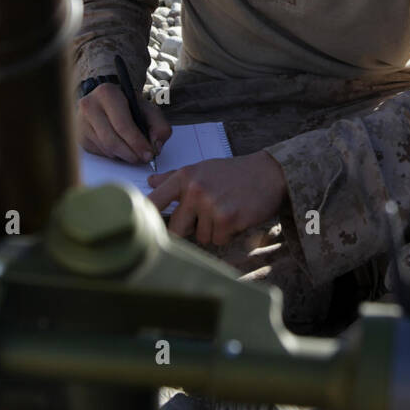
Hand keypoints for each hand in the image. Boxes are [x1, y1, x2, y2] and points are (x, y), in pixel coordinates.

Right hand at [77, 83, 172, 164]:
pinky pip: (100, 153)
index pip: (122, 125)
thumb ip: (159, 125)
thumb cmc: (129, 105)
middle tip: (144, 159)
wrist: (107, 101)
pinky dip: (114, 155)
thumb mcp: (148, 108)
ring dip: (124, 156)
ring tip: (136, 154)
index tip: (149, 154)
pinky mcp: (80, 136)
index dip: (137, 143)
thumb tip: (155, 146)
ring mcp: (81, 122)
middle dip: (131, 153)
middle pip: (111, 140)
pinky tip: (122, 149)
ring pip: (106, 149)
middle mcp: (89, 106)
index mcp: (107, 93)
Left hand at [147, 151, 287, 245]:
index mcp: (185, 177)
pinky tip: (236, 217)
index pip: (154, 201)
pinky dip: (228, 234)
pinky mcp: (227, 219)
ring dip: (213, 231)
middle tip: (207, 216)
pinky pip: (218, 240)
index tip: (140, 227)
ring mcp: (211, 205)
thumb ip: (175, 178)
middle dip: (190, 229)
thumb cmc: (234, 173)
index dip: (145, 217)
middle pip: (176, 229)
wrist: (269, 173)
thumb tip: (150, 181)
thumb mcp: (203, 169)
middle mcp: (195, 190)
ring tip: (226, 211)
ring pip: (201, 237)